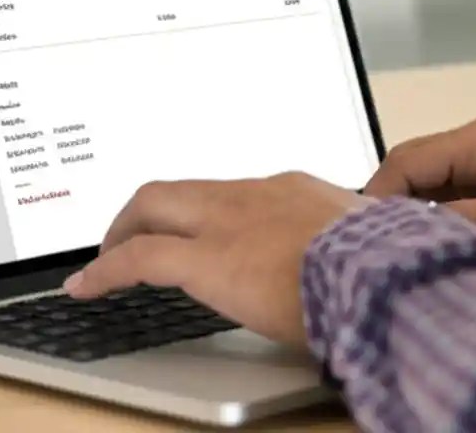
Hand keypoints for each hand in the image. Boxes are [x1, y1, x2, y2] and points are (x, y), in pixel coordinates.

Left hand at [64, 173, 369, 345]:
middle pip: (181, 188)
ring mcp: (229, 221)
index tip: (204, 232)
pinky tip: (86, 287)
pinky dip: (106, 269)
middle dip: (147, 211)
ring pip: (154, 207)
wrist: (386, 273)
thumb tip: (352, 270)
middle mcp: (255, 194)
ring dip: (124, 233)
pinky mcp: (207, 258)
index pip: (235, 194)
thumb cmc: (389, 268)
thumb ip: (347, 250)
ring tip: (104, 261)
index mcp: (295, 191)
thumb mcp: (371, 246)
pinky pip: (138, 257)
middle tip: (128, 235)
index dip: (207, 214)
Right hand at [365, 117, 475, 262]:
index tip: (361, 234)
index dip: (376, 197)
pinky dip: (462, 218)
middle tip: (385, 247)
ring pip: (450, 184)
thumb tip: (405, 231)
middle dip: (400, 207)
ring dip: (434, 215)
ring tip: (422, 251)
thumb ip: (455, 224)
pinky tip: (464, 246)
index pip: (405, 161)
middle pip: (423, 170)